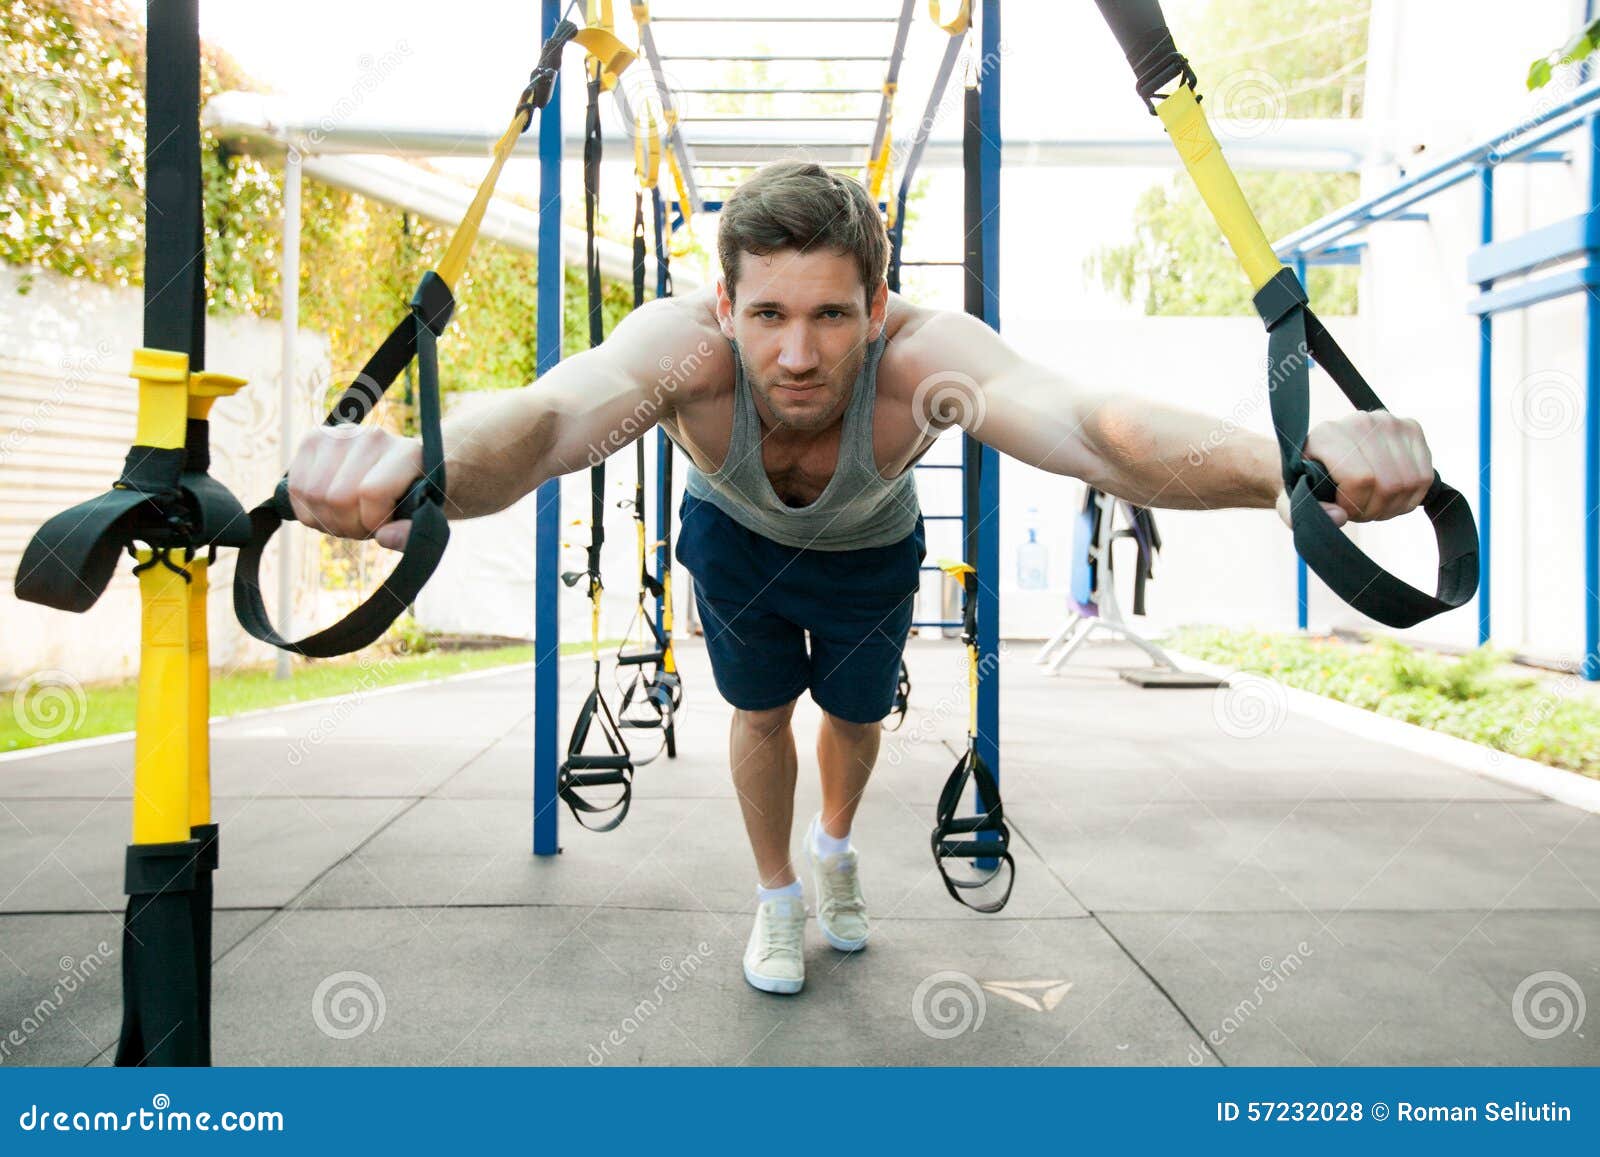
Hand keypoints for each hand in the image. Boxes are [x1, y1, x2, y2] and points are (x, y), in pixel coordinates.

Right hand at [286, 424, 424, 550]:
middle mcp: (373, 436)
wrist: (404, 469)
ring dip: (328, 521)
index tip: (383, 526)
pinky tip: (329, 510)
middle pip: (337, 497)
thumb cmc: (417, 497)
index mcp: (407, 452)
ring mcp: (340, 434)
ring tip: (349, 517)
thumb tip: (384, 537)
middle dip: (348, 526)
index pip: (371, 491)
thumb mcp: (426, 519)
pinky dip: (308, 511)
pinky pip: (295, 487)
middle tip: (364, 525)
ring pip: (313, 493)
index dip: (372, 521)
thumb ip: (412, 533)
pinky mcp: (314, 439)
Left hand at [1275, 411, 1432, 530]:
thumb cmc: (1309, 481)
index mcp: (1327, 434)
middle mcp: (1360, 421)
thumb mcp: (1297, 500)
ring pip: (1409, 482)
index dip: (1356, 505)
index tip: (1343, 509)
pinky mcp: (1411, 428)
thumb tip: (1338, 517)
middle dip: (1375, 510)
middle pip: (1388, 483)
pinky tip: (1390, 496)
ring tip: (1373, 504)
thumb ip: (1309, 512)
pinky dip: (1410, 497)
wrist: (1325, 455)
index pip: (1361, 478)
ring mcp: (1389, 422)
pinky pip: (1424, 476)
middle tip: (1360, 511)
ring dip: (1393, 506)